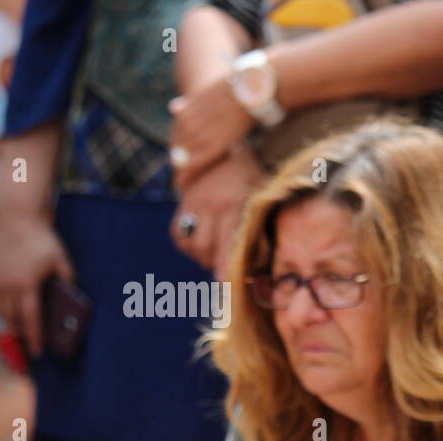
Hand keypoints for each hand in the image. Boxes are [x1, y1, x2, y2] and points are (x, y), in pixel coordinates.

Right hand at [0, 209, 74, 357]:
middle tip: (28, 345)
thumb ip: (68, 279)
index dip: (35, 338)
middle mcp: (6, 285)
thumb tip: (72, 296)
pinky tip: (6, 311)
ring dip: (8, 322)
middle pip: (12, 319)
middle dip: (20, 334)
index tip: (38, 352)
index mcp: (26, 285)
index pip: (31, 320)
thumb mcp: (61, 260)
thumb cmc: (41, 237)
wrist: (16, 216)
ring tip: (18, 331)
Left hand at [169, 74, 254, 189]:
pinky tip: (180, 184)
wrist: (247, 91)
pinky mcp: (211, 147)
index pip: (175, 134)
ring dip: (179, 171)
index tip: (177, 159)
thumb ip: (189, 104)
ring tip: (179, 183)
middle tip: (177, 175)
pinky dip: (185, 175)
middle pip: (176, 148)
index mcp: (184, 113)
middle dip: (176, 162)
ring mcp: (198, 136)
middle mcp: (187, 125)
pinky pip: (192, 164)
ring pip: (181, 158)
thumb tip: (172, 107)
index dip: (176, 148)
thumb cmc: (233, 92)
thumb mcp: (205, 94)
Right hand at [171, 146, 264, 278]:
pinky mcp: (183, 203)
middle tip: (227, 272)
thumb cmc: (255, 181)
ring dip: (204, 258)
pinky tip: (203, 245)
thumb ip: (259, 234)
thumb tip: (256, 271)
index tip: (228, 289)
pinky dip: (190, 247)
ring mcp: (193, 203)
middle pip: (206, 250)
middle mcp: (210, 205)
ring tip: (217, 256)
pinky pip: (180, 235)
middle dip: (216, 266)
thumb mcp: (263, 203)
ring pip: (192, 245)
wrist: (228, 148)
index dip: (226, 272)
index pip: (227, 246)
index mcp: (234, 205)